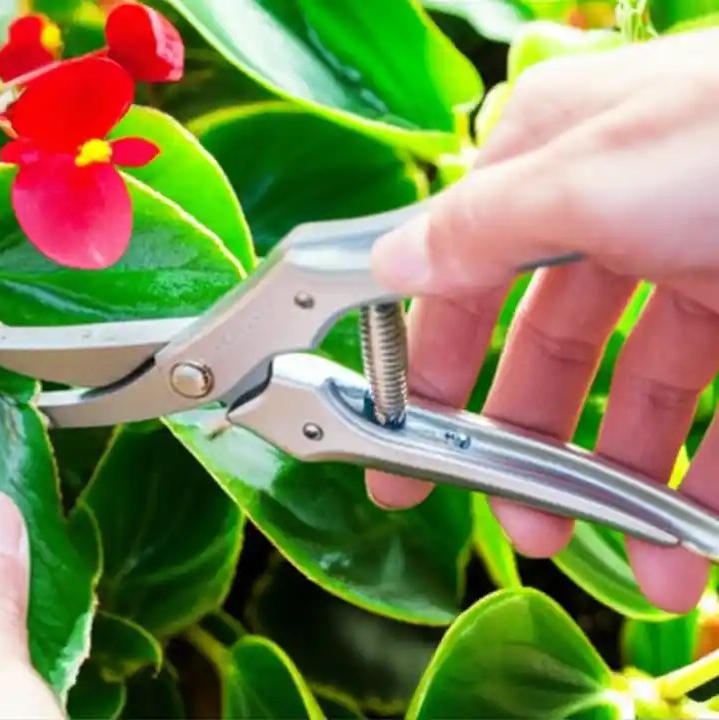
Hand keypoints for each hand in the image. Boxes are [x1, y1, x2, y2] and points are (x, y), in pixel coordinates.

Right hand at [366, 27, 718, 613]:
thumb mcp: (583, 179)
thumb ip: (473, 234)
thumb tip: (387, 267)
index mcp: (551, 162)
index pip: (458, 273)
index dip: (423, 361)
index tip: (399, 443)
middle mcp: (616, 211)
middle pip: (550, 346)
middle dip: (533, 446)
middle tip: (521, 525)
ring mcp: (697, 259)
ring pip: (644, 391)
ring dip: (632, 484)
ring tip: (640, 563)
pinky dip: (713, 480)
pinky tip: (702, 539)